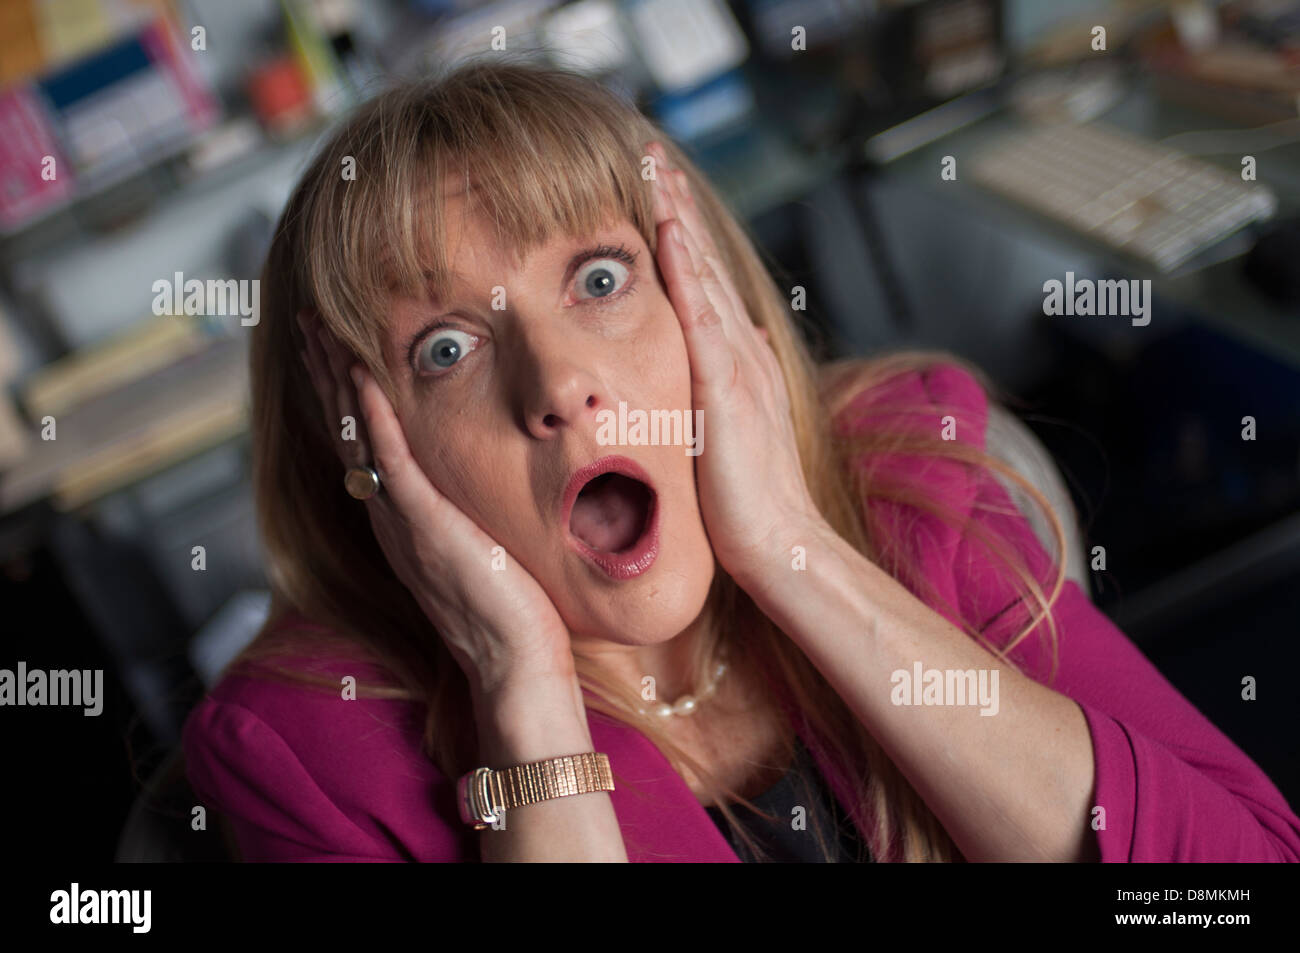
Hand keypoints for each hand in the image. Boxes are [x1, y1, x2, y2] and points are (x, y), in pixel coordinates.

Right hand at [296, 311, 576, 695]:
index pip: (363, 439)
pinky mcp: (428, 527)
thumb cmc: (512, 614)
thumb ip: (469, 513)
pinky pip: (392, 462)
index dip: (345, 390)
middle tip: (308, 320)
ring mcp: (403, 521)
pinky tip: (364, 376)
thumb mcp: (483, 547)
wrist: (515, 666)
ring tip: (319, 330)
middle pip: (346, 428)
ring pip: (357, 435)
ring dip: (339, 378)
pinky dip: (375, 417)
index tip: (334, 344)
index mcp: (402, 519)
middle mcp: (390, 516)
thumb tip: (486, 483)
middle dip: (327, 371)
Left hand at [645, 141, 827, 587]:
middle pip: (704, 265)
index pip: (703, 284)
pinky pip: (704, 321)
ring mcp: (738, 367)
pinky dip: (687, 275)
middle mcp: (742, 353)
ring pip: (704, 278)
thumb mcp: (725, 436)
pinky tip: (668, 237)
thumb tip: (714, 358)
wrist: (778, 545)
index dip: (681, 234)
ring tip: (656, 172)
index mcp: (737, 363)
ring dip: (679, 222)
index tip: (657, 191)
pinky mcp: (726, 392)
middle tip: (653, 155)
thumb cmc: (746, 504)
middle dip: (678, 208)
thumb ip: (717, 392)